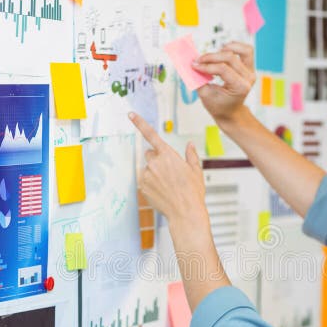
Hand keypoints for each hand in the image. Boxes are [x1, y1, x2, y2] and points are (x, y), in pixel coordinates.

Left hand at [129, 112, 208, 228]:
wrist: (185, 213)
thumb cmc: (193, 192)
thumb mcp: (196, 171)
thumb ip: (191, 155)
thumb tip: (190, 145)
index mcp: (168, 155)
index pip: (151, 135)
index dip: (139, 122)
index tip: (130, 114)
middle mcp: (155, 163)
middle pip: (150, 154)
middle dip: (157, 159)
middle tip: (170, 172)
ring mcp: (147, 175)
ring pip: (148, 168)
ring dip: (155, 173)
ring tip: (168, 185)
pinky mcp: (142, 187)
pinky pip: (145, 180)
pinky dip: (152, 184)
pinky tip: (162, 192)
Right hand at [193, 42, 255, 123]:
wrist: (230, 111)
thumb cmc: (219, 106)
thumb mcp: (205, 95)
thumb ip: (198, 79)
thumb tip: (192, 63)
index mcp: (240, 87)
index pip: (223, 69)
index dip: (206, 66)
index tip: (194, 65)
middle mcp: (248, 78)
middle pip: (230, 58)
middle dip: (211, 57)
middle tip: (198, 60)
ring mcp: (250, 72)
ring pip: (242, 51)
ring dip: (226, 49)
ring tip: (214, 54)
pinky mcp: (249, 67)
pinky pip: (246, 51)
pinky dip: (235, 46)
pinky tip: (223, 49)